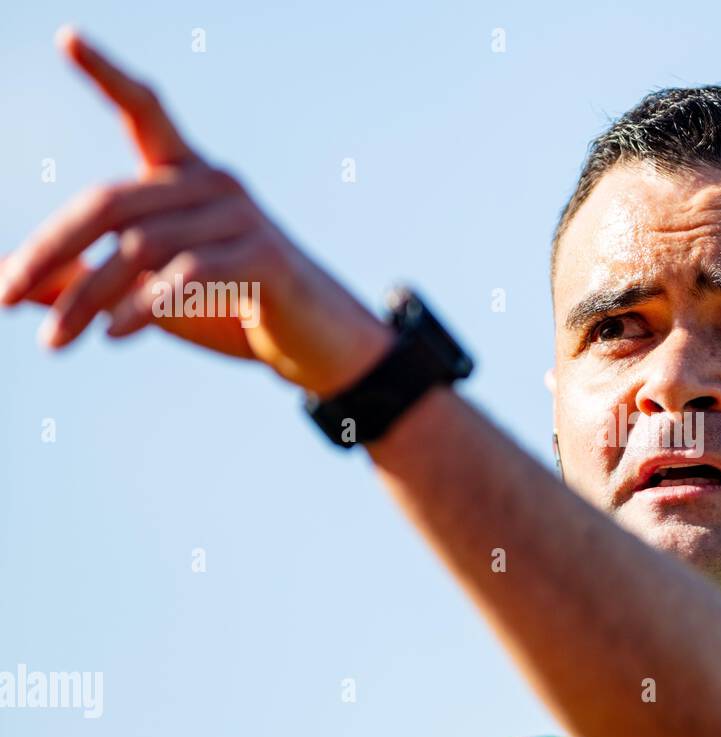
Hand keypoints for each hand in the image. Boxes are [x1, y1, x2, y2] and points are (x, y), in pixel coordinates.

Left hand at [0, 26, 393, 395]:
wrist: (316, 343)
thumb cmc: (229, 311)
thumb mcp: (149, 296)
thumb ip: (86, 285)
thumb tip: (14, 290)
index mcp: (187, 177)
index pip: (144, 112)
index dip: (107, 75)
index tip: (67, 37)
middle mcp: (215, 184)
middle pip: (112, 204)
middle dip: (50, 251)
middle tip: (3, 294)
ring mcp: (243, 219)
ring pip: (141, 248)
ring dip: (88, 298)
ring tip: (56, 343)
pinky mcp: (264, 260)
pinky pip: (189, 275)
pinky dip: (144, 306)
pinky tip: (115, 334)